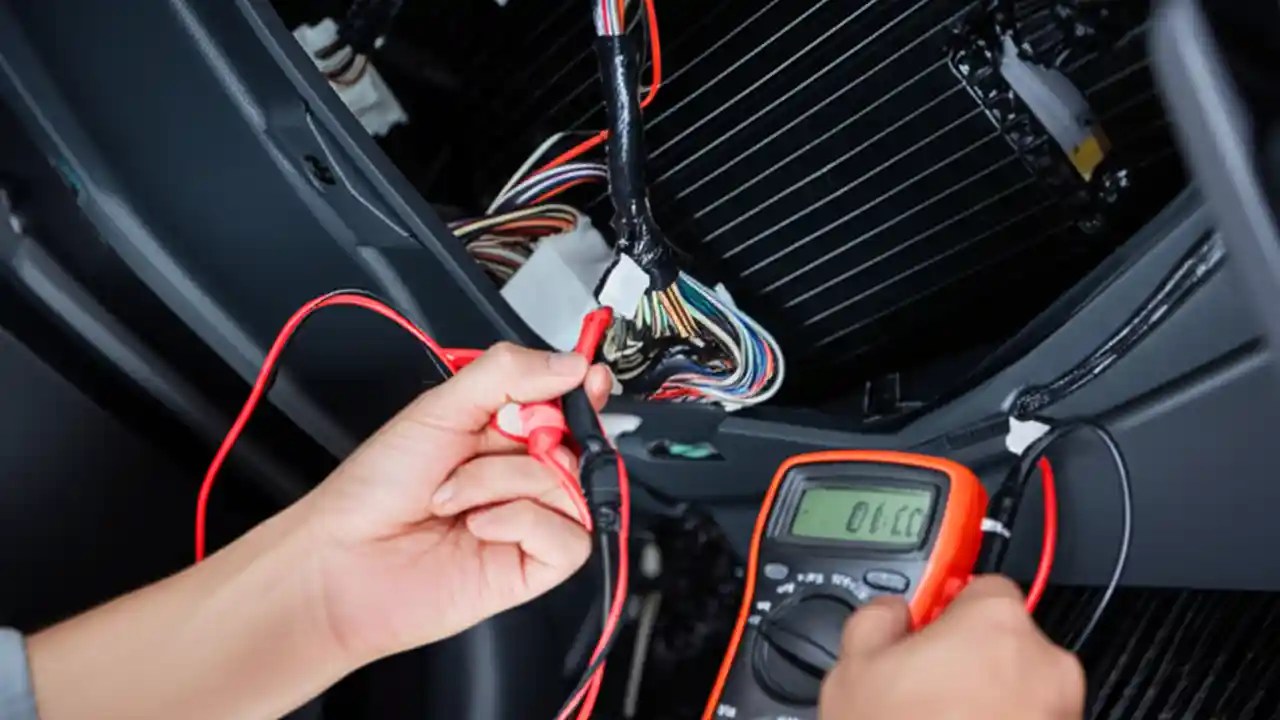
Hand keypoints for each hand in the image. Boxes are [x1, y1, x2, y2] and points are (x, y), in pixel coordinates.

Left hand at [295, 343, 612, 663]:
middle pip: (579, 442)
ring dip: (502, 483)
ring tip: (453, 497)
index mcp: (503, 430)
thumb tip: (569, 362)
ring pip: (570, 485)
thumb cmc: (374, 489)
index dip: (584, 388)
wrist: (345, 561)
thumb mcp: (438, 410)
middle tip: (488, 442)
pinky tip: (479, 526)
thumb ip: (507, 374)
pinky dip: (521, 522)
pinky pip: (570, 536)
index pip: (568, 402)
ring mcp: (531, 518)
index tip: (586, 378)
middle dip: (532, 438)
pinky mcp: (535, 564)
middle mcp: (521, 472)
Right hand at [819, 576, 1084, 719]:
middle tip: (922, 686)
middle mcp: (1045, 663)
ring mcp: (1062, 712)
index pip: (980, 584)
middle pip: (1004, 639)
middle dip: (967, 657)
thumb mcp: (851, 669)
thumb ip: (876, 619)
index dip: (945, 608)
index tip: (925, 627)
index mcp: (997, 621)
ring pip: (1020, 688)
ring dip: (988, 699)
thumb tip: (888, 613)